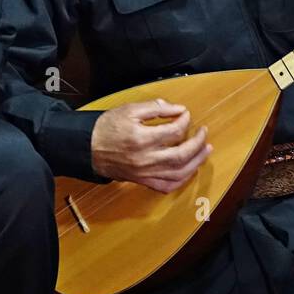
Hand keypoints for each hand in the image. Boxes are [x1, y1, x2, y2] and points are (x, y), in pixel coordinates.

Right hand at [91, 99, 211, 193]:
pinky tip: (189, 170)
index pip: (174, 131)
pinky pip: (167, 186)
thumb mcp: (129, 110)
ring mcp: (145, 173)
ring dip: (196, 162)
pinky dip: (182, 180)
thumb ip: (155, 108)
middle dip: (197, 143)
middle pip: (182, 154)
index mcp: (142, 139)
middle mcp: (145, 159)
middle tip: (203, 133)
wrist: (88, 148)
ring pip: (178, 173)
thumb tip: (177, 109)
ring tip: (205, 151)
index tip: (185, 114)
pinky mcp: (143, 181)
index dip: (184, 120)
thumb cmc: (107, 128)